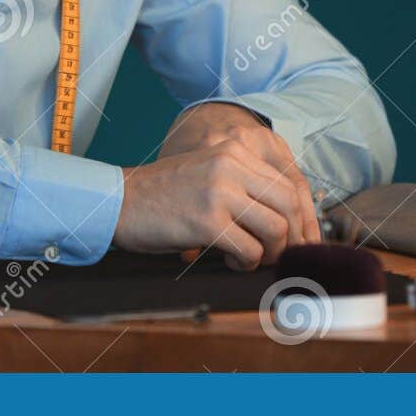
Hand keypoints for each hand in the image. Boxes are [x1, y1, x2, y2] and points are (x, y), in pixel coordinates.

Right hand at [113, 140, 318, 270]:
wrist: (119, 201)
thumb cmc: (162, 194)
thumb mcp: (208, 173)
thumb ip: (242, 185)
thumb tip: (282, 219)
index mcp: (233, 151)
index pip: (287, 184)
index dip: (297, 217)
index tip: (292, 239)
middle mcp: (231, 167)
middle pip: (289, 205)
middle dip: (290, 237)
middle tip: (276, 254)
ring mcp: (220, 193)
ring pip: (276, 230)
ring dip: (269, 253)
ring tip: (248, 258)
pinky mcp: (208, 222)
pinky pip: (250, 251)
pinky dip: (246, 264)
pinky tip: (230, 261)